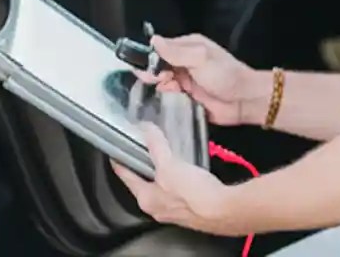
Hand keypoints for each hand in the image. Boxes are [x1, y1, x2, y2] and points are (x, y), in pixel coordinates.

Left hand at [111, 123, 245, 236]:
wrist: (223, 210)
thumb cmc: (193, 194)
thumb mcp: (169, 164)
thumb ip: (156, 146)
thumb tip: (146, 129)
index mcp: (146, 198)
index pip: (125, 176)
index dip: (119, 162)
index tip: (115, 153)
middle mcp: (157, 208)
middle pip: (143, 183)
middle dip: (143, 167)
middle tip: (143, 150)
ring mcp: (174, 210)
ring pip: (162, 188)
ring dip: (163, 173)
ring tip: (167, 157)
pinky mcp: (191, 209)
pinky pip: (178, 191)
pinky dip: (178, 180)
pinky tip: (187, 171)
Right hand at [138, 34, 269, 126]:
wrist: (243, 100)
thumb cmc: (224, 75)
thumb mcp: (200, 58)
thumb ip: (176, 52)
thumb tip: (153, 40)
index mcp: (188, 46)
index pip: (161, 48)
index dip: (150, 57)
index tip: (145, 67)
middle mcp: (184, 62)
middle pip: (158, 66)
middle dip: (153, 73)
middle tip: (154, 81)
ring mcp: (185, 80)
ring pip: (162, 82)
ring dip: (160, 86)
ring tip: (167, 90)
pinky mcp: (187, 98)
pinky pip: (169, 97)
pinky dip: (166, 99)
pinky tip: (168, 100)